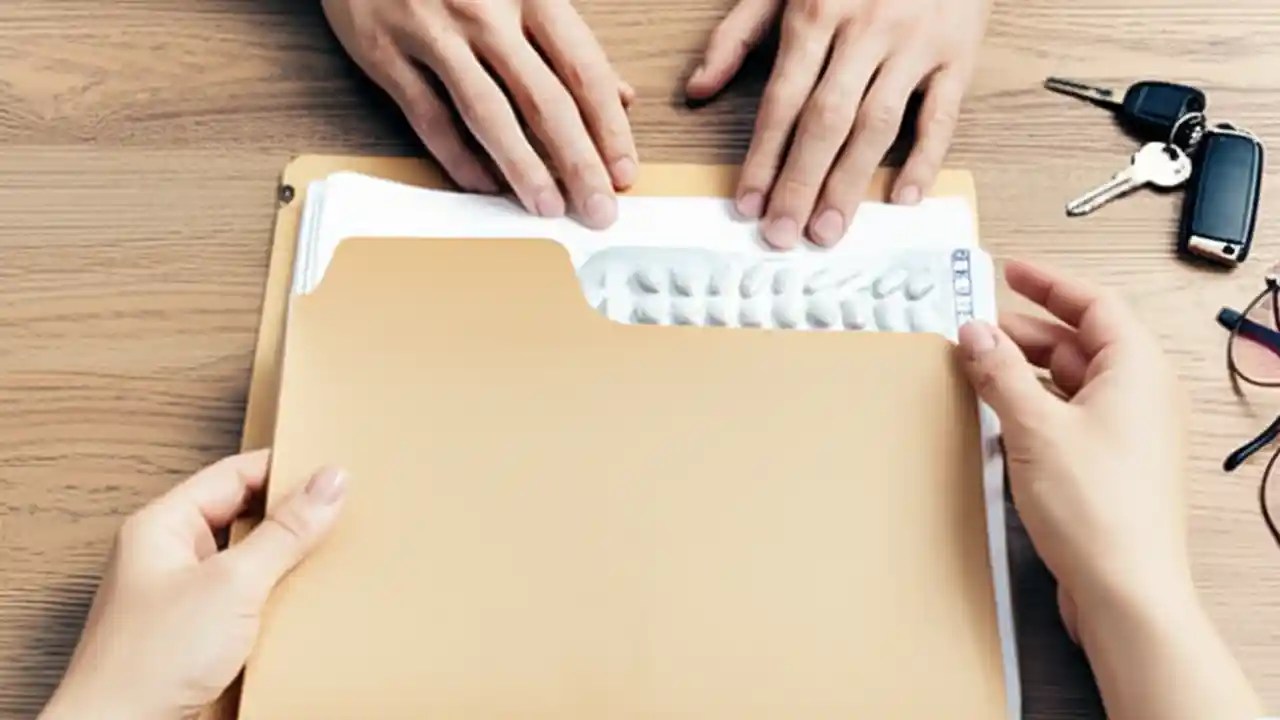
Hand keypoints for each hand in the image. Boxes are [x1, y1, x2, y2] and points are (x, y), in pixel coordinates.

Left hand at [39, 451, 347, 719]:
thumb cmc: (146, 664)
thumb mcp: (232, 584)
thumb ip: (285, 531)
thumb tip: (329, 482)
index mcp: (162, 526)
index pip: (234, 474)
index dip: (284, 469)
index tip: (332, 474)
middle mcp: (168, 556)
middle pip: (243, 515)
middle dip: (290, 517)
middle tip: (337, 514)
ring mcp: (182, 597)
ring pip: (247, 560)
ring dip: (284, 562)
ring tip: (324, 559)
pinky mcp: (196, 635)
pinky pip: (245, 601)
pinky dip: (275, 599)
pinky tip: (301, 606)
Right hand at [323, 0, 636, 228]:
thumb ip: (569, 41)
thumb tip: (621, 96)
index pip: (583, 69)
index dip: (609, 128)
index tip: (624, 173)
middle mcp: (485, 11)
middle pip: (544, 100)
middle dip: (578, 162)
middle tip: (597, 209)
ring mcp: (433, 32)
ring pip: (488, 114)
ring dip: (523, 169)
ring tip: (548, 207)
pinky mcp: (385, 52)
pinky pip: (430, 118)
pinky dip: (459, 158)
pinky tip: (485, 185)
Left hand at [687, 0, 989, 247]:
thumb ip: (737, 34)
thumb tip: (697, 88)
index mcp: (815, 12)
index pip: (781, 101)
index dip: (761, 158)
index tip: (747, 204)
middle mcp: (864, 30)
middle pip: (825, 121)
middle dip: (800, 184)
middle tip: (783, 234)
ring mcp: (914, 43)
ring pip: (877, 125)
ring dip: (850, 184)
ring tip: (828, 230)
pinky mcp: (958, 53)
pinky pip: (941, 114)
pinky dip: (925, 158)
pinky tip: (904, 198)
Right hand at [956, 261, 1190, 638]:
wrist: (1125, 589)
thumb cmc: (1098, 511)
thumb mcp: (1033, 427)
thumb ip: (1000, 373)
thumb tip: (976, 333)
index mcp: (1137, 369)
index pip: (1094, 303)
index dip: (1048, 284)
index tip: (1009, 272)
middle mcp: (1142, 394)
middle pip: (1082, 340)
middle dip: (1027, 331)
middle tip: (977, 331)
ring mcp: (1131, 431)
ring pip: (1075, 379)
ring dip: (1028, 371)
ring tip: (981, 371)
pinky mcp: (1114, 463)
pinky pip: (1073, 414)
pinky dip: (1037, 405)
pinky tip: (1002, 417)